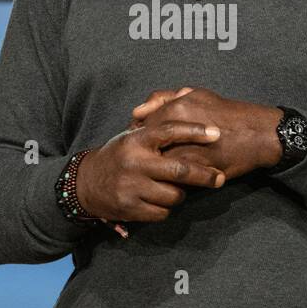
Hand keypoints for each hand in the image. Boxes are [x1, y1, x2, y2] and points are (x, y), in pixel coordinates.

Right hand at [75, 115, 227, 233]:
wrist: (87, 183)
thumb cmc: (120, 155)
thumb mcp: (132, 134)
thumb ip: (157, 118)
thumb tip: (185, 95)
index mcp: (136, 140)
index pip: (169, 131)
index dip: (195, 131)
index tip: (216, 133)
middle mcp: (134, 162)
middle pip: (179, 170)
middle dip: (204, 175)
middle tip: (219, 177)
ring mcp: (131, 186)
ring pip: (174, 195)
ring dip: (180, 193)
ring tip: (176, 188)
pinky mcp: (130, 208)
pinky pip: (163, 212)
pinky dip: (166, 208)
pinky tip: (160, 200)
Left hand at [128, 86, 282, 181]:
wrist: (258, 132)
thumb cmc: (226, 112)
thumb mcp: (195, 94)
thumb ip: (162, 98)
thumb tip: (136, 112)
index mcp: (176, 108)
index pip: (142, 124)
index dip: (136, 136)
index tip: (138, 143)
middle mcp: (180, 127)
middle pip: (148, 146)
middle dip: (143, 154)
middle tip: (142, 161)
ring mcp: (190, 148)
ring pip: (160, 163)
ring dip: (154, 169)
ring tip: (154, 172)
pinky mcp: (200, 167)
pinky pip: (177, 177)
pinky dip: (171, 179)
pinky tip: (170, 179)